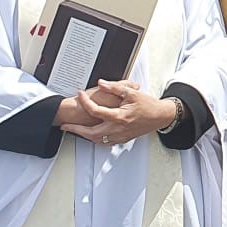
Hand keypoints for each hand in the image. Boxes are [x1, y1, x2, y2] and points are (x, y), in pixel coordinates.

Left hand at [58, 80, 176, 145]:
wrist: (161, 116)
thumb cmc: (148, 105)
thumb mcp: (132, 92)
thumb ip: (115, 88)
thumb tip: (101, 84)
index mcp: (119, 116)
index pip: (95, 110)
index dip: (85, 101)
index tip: (79, 94)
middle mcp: (118, 128)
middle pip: (91, 133)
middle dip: (76, 130)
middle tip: (65, 126)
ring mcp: (120, 136)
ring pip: (97, 140)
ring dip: (84, 136)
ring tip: (75, 131)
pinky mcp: (123, 139)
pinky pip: (105, 142)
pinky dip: (95, 139)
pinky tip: (92, 135)